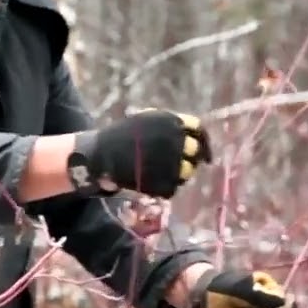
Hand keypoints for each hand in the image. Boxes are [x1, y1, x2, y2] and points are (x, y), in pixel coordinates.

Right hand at [70, 108, 212, 198]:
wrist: (102, 154)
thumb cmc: (122, 135)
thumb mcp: (146, 120)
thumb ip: (170, 125)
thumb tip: (193, 134)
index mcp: (172, 122)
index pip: (199, 130)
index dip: (204, 142)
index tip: (205, 154)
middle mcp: (176, 141)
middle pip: (195, 152)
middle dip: (191, 159)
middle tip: (180, 165)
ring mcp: (172, 162)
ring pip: (187, 172)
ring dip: (179, 174)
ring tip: (162, 173)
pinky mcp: (164, 182)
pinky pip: (173, 188)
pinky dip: (165, 187)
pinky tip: (152, 182)